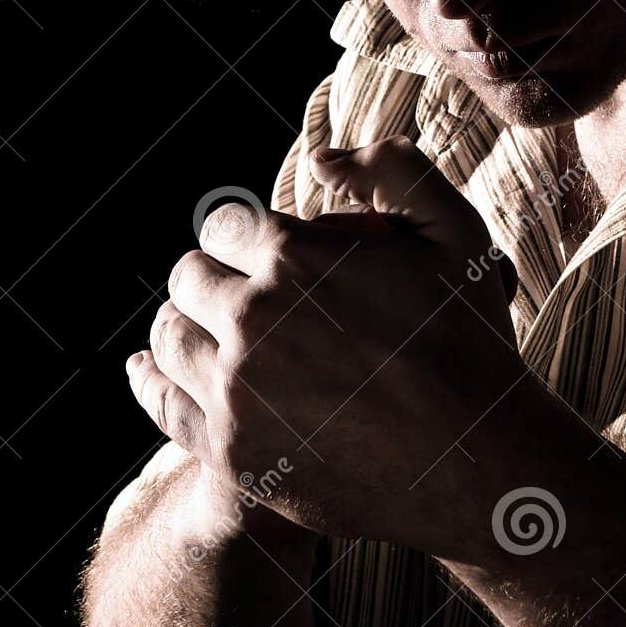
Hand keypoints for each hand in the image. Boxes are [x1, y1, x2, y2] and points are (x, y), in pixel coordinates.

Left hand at [128, 137, 530, 554]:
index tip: (262, 256)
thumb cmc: (470, 343)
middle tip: (239, 295)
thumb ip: (393, 170)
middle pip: (188, 278)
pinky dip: (150, 380)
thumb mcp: (456, 232)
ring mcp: (236, 391)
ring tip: (208, 331)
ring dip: (185, 326)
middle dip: (213, 279)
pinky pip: (162, 404)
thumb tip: (321, 162)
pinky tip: (147, 370)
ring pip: (169, 337)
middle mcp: (252, 319)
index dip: (243, 238)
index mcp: (294, 257)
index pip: (223, 226)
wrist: (478, 464)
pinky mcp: (231, 453)